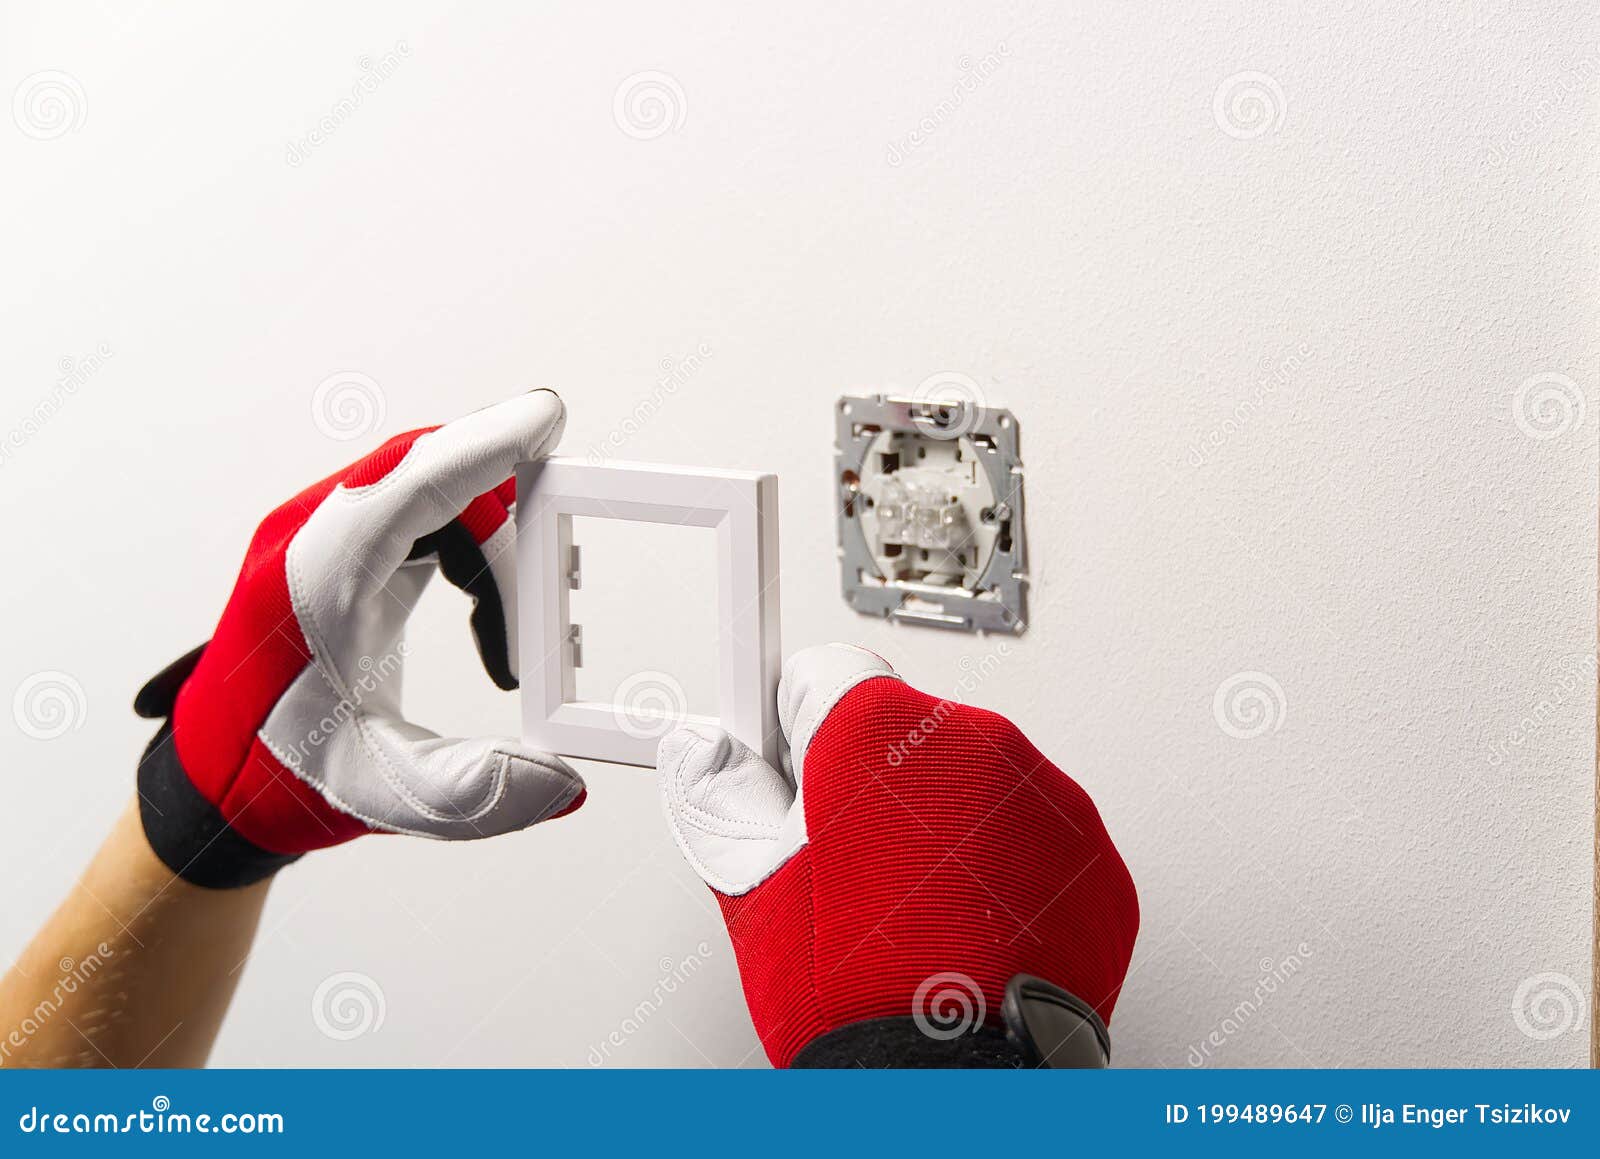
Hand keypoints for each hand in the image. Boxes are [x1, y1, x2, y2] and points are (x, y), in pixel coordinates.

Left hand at [134, 391, 584, 887]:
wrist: (221, 777)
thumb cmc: (280, 775)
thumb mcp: (377, 793)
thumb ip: (470, 792)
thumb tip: (564, 786)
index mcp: (309, 586)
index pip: (405, 485)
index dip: (480, 449)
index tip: (546, 420)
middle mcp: (308, 541)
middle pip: (428, 474)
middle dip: (508, 506)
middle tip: (563, 564)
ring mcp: (324, 536)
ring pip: (433, 489)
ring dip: (494, 548)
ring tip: (511, 646)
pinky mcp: (345, 545)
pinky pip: (425, 510)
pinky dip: (473, 553)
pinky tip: (493, 626)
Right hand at [658, 643, 1138, 1066]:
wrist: (953, 1083)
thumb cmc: (853, 991)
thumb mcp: (746, 881)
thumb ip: (716, 788)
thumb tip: (705, 749)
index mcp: (879, 728)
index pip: (824, 675)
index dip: (795, 730)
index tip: (791, 767)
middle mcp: (973, 741)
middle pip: (902, 731)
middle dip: (869, 784)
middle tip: (843, 867)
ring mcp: (1044, 798)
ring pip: (971, 782)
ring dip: (941, 825)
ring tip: (910, 911)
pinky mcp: (1091, 856)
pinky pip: (1033, 837)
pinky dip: (1003, 872)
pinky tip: (967, 926)